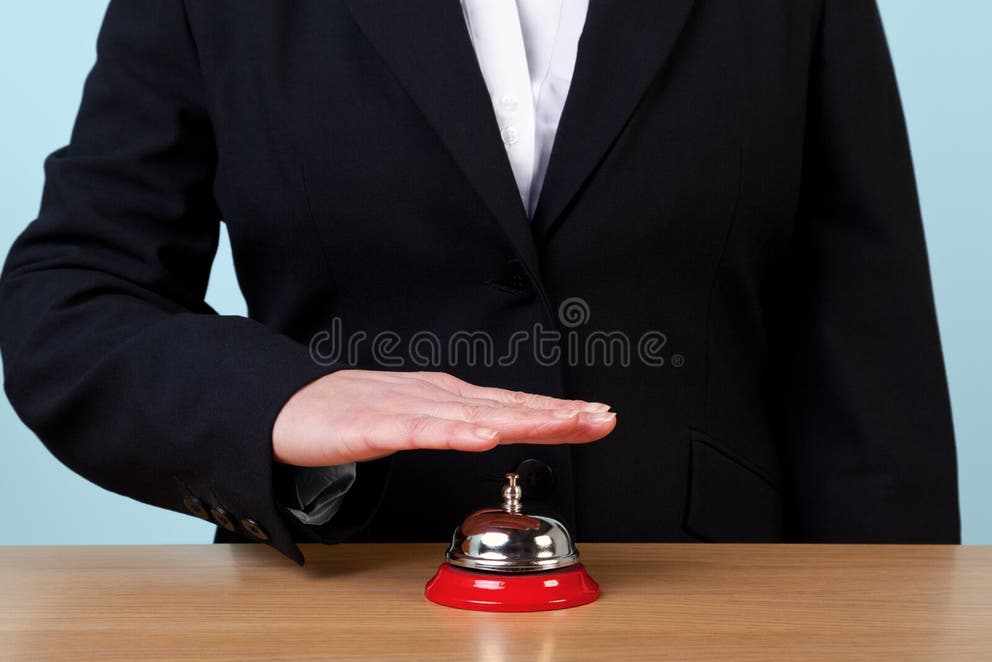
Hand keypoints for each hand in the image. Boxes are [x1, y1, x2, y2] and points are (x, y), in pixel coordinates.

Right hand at [272, 369, 615, 465]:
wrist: (293, 407)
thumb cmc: (355, 413)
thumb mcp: (421, 419)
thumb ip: (460, 424)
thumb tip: (503, 428)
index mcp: (450, 399)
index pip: (514, 405)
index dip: (558, 412)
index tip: (600, 418)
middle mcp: (438, 397)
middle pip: (505, 407)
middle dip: (557, 413)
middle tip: (602, 417)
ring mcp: (408, 409)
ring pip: (474, 416)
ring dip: (522, 419)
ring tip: (562, 424)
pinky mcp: (374, 427)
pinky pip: (419, 433)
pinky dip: (454, 434)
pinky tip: (482, 438)